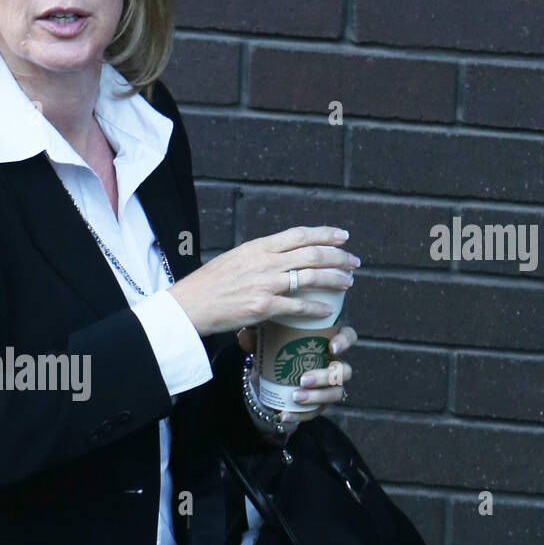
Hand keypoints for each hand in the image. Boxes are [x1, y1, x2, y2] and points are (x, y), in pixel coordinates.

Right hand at [167, 225, 358, 336]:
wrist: (189, 305)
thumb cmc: (208, 285)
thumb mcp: (234, 260)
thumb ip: (257, 258)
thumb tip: (276, 260)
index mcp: (257, 247)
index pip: (299, 235)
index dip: (325, 234)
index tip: (343, 236)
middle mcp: (264, 262)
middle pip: (311, 254)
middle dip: (338, 257)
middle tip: (354, 261)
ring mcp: (264, 284)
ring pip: (310, 277)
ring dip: (334, 279)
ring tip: (348, 283)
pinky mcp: (262, 307)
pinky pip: (297, 307)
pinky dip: (316, 308)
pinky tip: (328, 310)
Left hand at [236, 323, 357, 430]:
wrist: (271, 376)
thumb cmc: (278, 349)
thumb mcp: (266, 341)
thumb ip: (256, 337)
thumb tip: (244, 335)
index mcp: (328, 342)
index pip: (348, 337)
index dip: (345, 341)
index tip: (332, 348)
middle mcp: (335, 364)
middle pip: (345, 370)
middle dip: (326, 376)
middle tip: (303, 379)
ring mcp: (330, 386)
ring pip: (336, 393)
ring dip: (317, 397)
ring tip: (296, 397)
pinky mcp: (320, 404)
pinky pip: (315, 412)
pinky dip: (299, 415)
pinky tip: (284, 415)